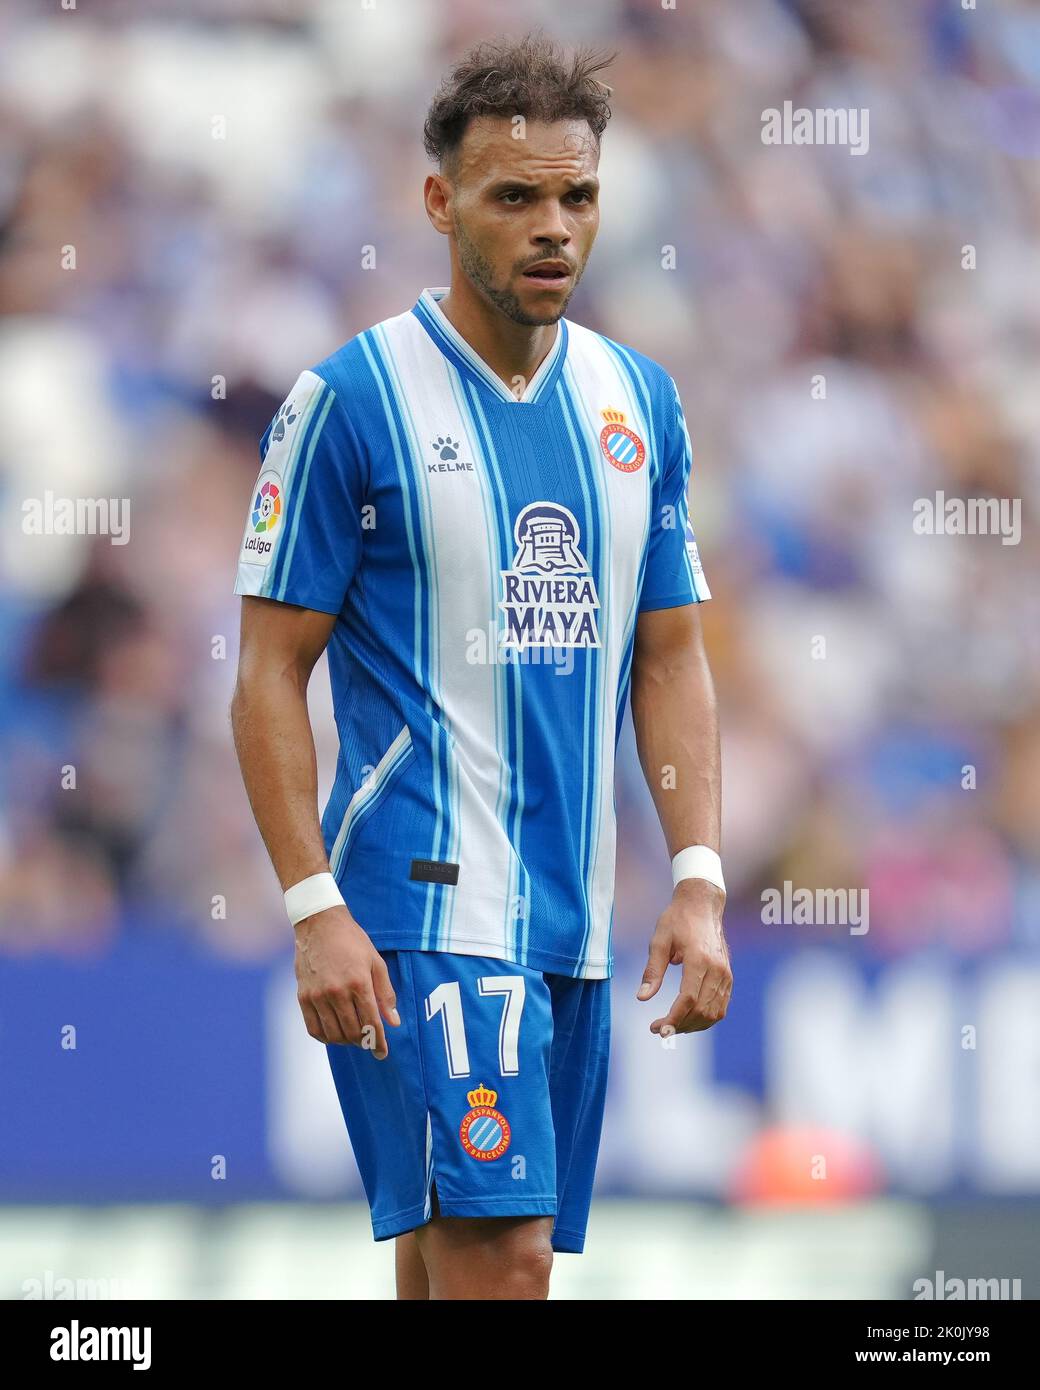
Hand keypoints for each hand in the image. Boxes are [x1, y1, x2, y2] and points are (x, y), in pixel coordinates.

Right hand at [294, 905, 399, 1056]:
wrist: (319, 924)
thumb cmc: (352, 941)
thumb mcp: (376, 962)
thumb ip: (385, 993)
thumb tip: (393, 1022)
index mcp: (358, 983)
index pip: (371, 1023)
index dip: (378, 1042)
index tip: (382, 1053)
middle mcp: (337, 992)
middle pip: (353, 1032)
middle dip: (364, 1042)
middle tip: (369, 1041)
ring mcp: (317, 996)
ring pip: (334, 1035)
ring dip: (346, 1041)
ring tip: (354, 1036)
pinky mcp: (303, 997)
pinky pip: (314, 1029)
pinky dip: (326, 1037)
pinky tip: (334, 1033)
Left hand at [637, 878, 730, 1035]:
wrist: (702, 905)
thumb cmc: (677, 920)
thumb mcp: (659, 941)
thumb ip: (652, 971)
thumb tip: (642, 998)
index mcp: (699, 959)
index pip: (688, 999)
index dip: (673, 1018)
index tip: (657, 1029)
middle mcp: (717, 969)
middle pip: (701, 1010)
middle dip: (679, 1025)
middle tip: (659, 1030)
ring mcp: (725, 974)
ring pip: (713, 1013)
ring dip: (692, 1025)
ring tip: (672, 1026)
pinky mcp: (728, 976)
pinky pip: (720, 1006)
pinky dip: (705, 1018)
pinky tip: (688, 1019)